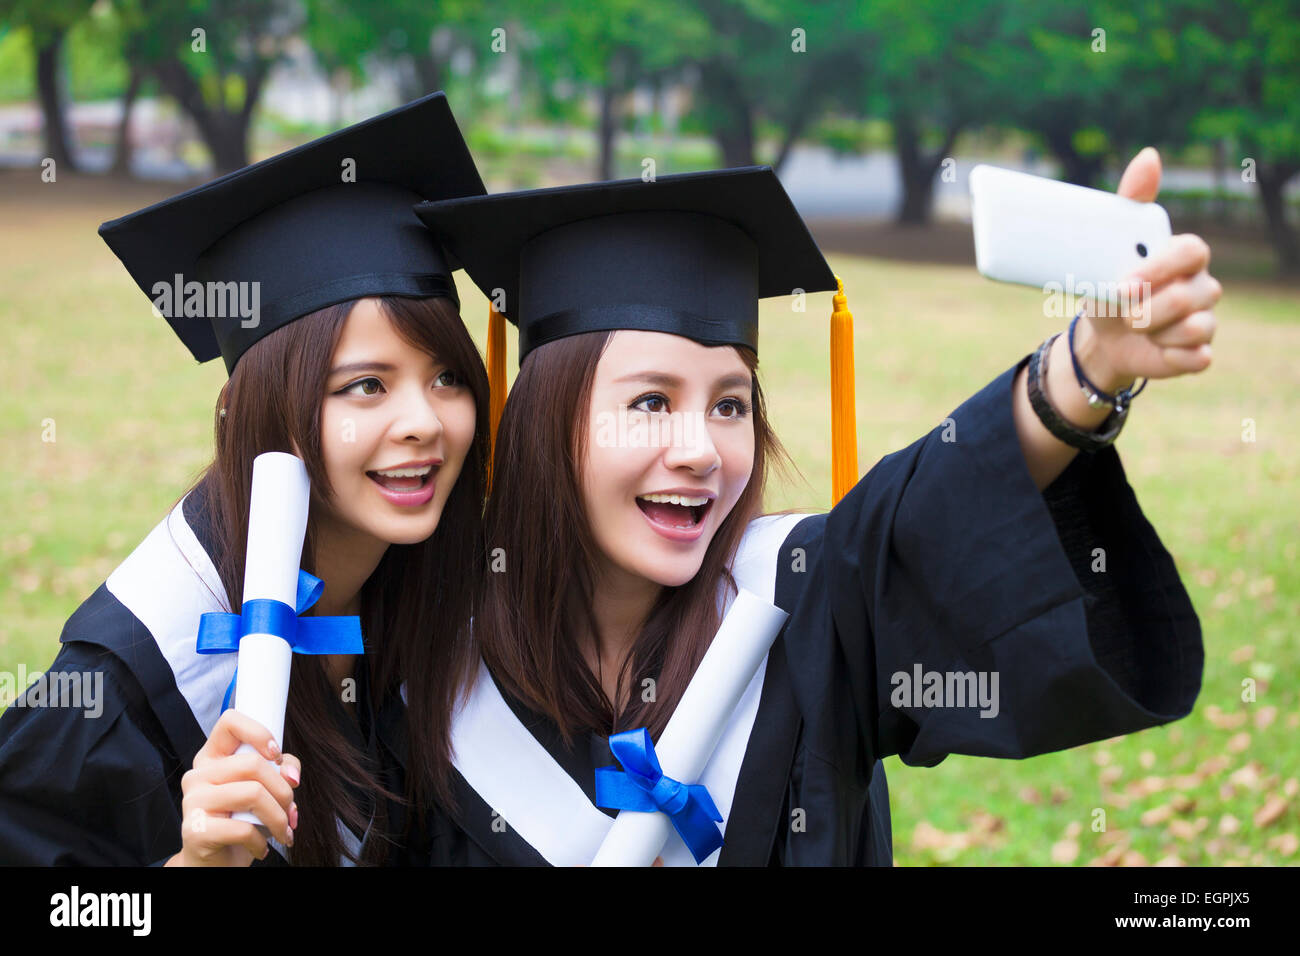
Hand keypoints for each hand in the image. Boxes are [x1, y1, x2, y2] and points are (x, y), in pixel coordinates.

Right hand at [166, 710, 300, 866]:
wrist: (214, 863)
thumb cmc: (242, 821)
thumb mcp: (263, 789)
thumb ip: (280, 770)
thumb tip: (291, 774)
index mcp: (212, 758)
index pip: (229, 721)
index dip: (259, 732)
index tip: (276, 754)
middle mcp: (197, 775)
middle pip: (252, 763)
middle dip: (283, 790)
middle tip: (291, 811)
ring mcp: (193, 802)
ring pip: (253, 794)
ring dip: (279, 817)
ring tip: (284, 831)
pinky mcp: (195, 830)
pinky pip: (243, 828)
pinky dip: (261, 841)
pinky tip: (261, 848)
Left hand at [1076, 146, 1222, 391]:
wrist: (1100, 334)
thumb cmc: (1109, 284)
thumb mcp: (1110, 245)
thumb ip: (1131, 201)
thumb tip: (1150, 155)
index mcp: (1185, 255)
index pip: (1191, 252)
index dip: (1159, 270)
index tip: (1123, 285)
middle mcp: (1203, 285)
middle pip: (1192, 296)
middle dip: (1150, 308)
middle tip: (1122, 311)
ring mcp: (1205, 319)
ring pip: (1194, 328)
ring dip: (1154, 333)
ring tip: (1135, 327)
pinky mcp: (1198, 351)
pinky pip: (1196, 358)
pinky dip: (1169, 357)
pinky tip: (1153, 349)